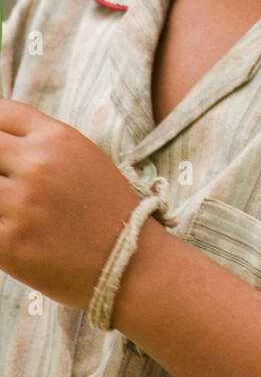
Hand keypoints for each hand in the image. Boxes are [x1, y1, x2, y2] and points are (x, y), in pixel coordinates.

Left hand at [0, 100, 139, 308]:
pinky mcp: (9, 243)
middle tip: (7, 182)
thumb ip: (41, 145)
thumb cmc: (106, 210)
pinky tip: (10, 230)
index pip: (2, 112)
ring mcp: (21, 204)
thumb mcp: (83, 160)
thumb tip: (1, 143)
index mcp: (58, 139)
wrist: (131, 263)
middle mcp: (38, 165)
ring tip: (11, 208)